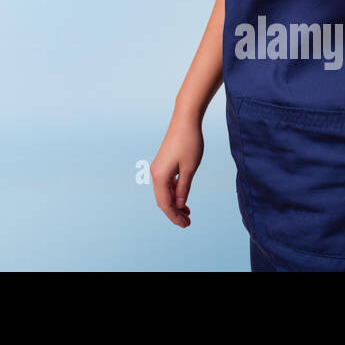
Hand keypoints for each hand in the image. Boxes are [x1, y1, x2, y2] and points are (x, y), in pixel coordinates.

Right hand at [151, 113, 204, 227]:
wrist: (185, 120)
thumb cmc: (189, 143)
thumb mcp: (189, 169)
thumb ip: (183, 188)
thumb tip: (179, 204)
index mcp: (160, 176)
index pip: (165, 203)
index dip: (175, 216)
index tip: (186, 224)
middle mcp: (155, 173)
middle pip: (162, 200)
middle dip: (174, 212)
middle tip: (188, 222)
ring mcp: (158, 167)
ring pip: (164, 192)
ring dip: (174, 203)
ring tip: (187, 213)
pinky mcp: (163, 163)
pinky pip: (166, 183)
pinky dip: (174, 193)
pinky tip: (183, 198)